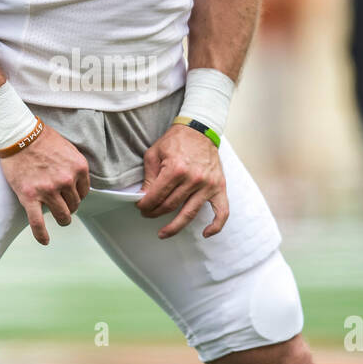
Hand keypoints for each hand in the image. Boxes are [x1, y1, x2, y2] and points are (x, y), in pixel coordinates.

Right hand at [0, 124, 89, 244]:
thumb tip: (76, 184)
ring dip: (62, 219)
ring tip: (59, 219)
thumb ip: (74, 167)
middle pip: (75, 205)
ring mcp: (48, 190)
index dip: (77, 196)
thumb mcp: (68, 149)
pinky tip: (45, 241)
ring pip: (62, 215)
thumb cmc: (41, 138)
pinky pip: (37, 222)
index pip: (84, 192)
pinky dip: (41, 234)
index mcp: (78, 168)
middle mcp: (66, 180)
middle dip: (70, 206)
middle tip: (62, 205)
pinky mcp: (30, 196)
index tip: (71, 196)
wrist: (18, 134)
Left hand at [136, 124, 228, 238]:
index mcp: (176, 169)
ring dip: (174, 227)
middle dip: (154, 213)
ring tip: (163, 233)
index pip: (156, 196)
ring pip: (189, 213)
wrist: (199, 129)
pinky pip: (222, 211)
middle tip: (147, 214)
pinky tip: (205, 234)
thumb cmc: (176, 141)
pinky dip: (215, 226)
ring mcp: (208, 185)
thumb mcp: (154, 154)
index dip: (144, 205)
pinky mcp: (219, 187)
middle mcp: (193, 179)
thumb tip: (143, 197)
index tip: (140, 207)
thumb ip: (149, 177)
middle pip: (169, 206)